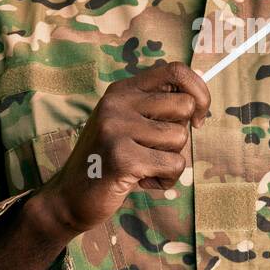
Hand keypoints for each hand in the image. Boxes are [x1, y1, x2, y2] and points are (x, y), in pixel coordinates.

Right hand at [39, 61, 209, 235]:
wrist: (68, 198)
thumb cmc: (109, 161)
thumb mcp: (128, 124)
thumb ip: (158, 108)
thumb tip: (200, 93)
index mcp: (122, 90)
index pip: (176, 71)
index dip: (198, 92)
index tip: (197, 117)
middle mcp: (117, 103)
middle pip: (184, 105)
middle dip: (180, 135)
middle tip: (156, 150)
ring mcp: (117, 128)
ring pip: (180, 138)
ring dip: (170, 161)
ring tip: (142, 168)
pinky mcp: (123, 158)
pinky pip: (173, 165)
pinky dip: (165, 180)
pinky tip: (139, 181)